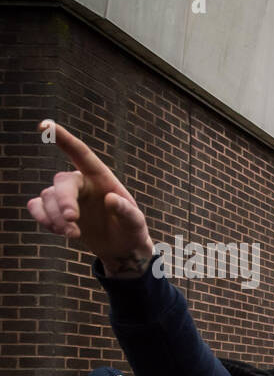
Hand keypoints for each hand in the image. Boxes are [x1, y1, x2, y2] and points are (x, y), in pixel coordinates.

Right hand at [26, 121, 154, 275]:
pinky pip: (36, 206)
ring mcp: (66, 197)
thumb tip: (110, 198)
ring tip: (73, 234)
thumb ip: (127, 211)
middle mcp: (81, 183)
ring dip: (56, 217)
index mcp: (101, 178)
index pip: (81, 153)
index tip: (46, 126)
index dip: (63, 138)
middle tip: (72, 221)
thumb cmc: (131, 231)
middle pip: (62, 182)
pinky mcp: (55, 211)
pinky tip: (58, 230)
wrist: (122, 248)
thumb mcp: (136, 223)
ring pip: (48, 197)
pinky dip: (42, 218)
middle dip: (64, 201)